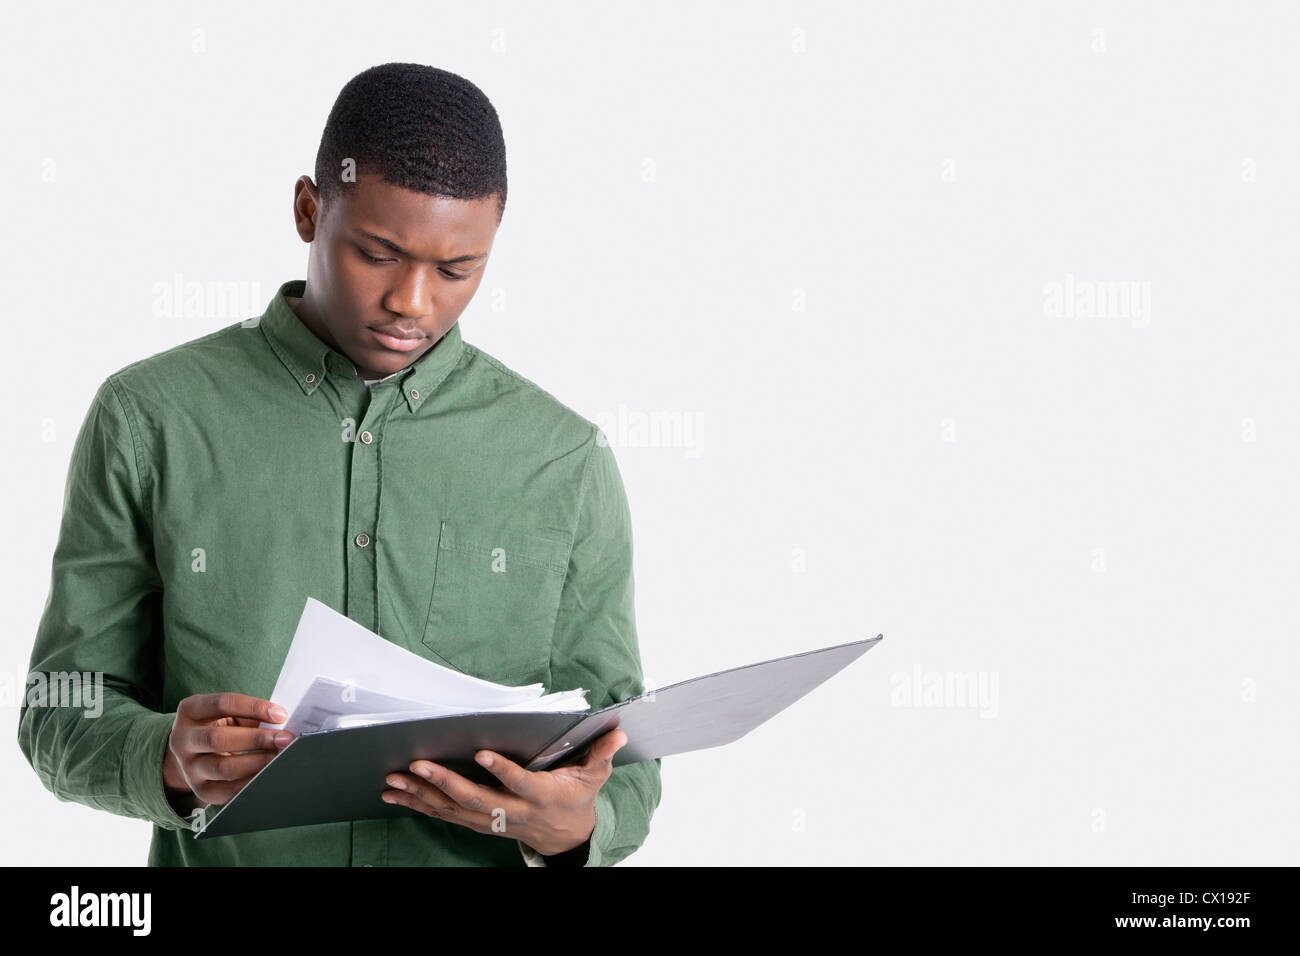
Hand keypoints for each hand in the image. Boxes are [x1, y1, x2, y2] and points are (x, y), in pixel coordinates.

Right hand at [164, 692, 293, 807]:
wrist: (193, 754)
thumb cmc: (219, 726)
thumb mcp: (227, 713)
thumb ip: (249, 714)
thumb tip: (280, 721)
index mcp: (190, 711)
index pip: (221, 704)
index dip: (254, 707)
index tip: (280, 714)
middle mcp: (183, 740)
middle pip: (218, 739)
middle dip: (257, 739)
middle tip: (284, 739)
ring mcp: (189, 768)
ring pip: (223, 768)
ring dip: (257, 762)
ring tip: (280, 757)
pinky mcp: (201, 790)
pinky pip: (228, 791)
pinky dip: (252, 783)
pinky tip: (269, 774)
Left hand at [382, 728, 627, 856]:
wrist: (564, 836)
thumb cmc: (576, 797)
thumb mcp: (594, 776)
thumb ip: (602, 753)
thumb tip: (618, 731)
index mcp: (541, 797)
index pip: (520, 784)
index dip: (502, 771)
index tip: (482, 753)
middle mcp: (512, 812)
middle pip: (475, 799)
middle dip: (444, 782)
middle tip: (418, 765)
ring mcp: (492, 820)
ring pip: (452, 810)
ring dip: (421, 795)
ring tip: (394, 779)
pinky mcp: (477, 822)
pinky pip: (444, 815)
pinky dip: (418, 804)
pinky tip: (395, 794)